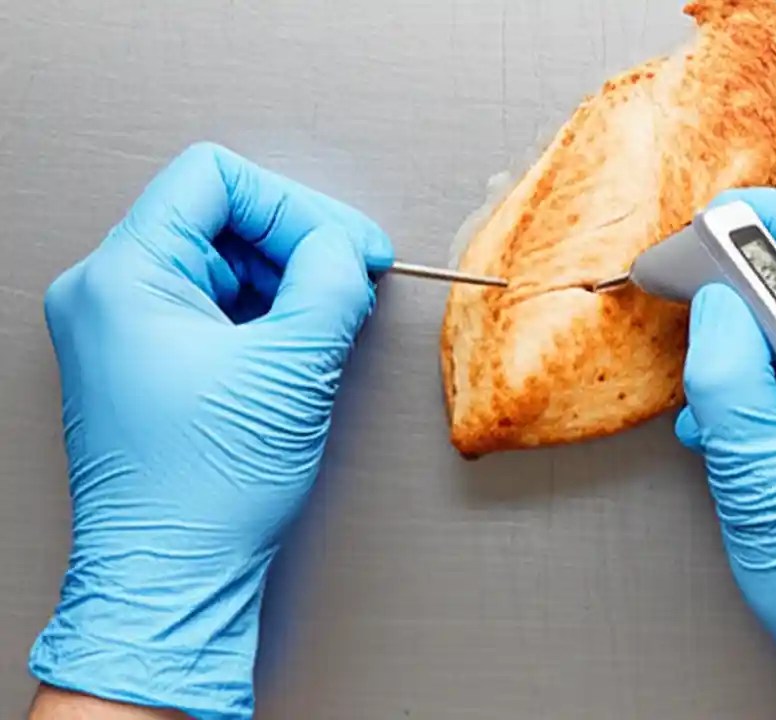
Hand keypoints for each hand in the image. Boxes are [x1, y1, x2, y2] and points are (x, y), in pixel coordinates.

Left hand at [30, 143, 392, 718]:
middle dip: (295, 244)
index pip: (214, 180)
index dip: (296, 205)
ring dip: (285, 282)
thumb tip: (344, 246)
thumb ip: (328, 283)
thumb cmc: (205, 492)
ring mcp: (121, 330)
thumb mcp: (292, 370)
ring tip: (328, 322)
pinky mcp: (143, 362)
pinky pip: (211, 307)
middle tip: (351, 282)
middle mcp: (108, 294)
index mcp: (124, 278)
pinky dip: (264, 315)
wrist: (171, 580)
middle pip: (218, 218)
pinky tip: (298, 348)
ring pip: (219, 263)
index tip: (347, 245)